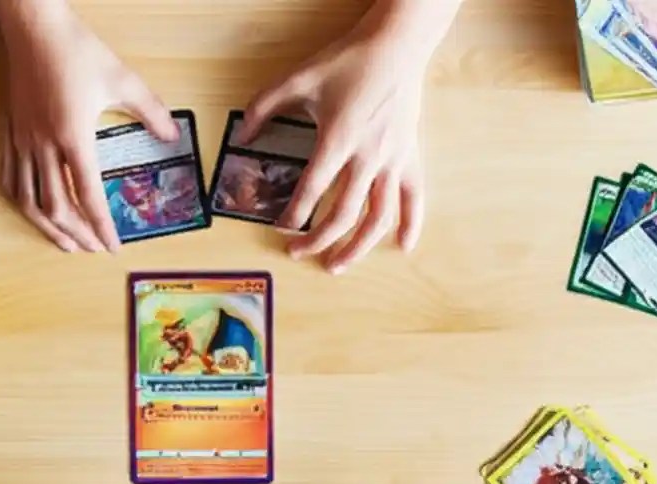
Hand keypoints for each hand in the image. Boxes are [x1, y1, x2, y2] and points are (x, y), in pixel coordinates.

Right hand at [0, 0, 178, 252]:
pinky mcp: (10, 131)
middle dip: (76, 234)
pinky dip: (21, 201)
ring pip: (27, 199)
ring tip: (64, 242)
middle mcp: (43, 144)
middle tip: (93, 249)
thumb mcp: (123, 79)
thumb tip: (172, 136)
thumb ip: (150, 111)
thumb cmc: (77, 51)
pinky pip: (8, 177)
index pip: (87, 195)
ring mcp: (22, 139)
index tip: (112, 247)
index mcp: (73, 136)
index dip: (100, 226)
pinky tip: (32, 210)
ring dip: (46, 227)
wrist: (34, 27)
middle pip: (56, 206)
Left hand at [240, 0, 461, 273]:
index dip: (293, 214)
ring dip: (357, 247)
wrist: (395, 45)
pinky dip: (411, 224)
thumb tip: (242, 135)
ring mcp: (392, 160)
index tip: (279, 227)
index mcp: (337, 140)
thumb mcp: (297, 79)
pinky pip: (414, 198)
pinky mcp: (410, 157)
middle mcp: (366, 157)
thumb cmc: (347, 60)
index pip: (311, 190)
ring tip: (338, 264)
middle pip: (342, 215)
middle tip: (297, 252)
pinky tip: (401, 246)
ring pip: (377, 217)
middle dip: (317, 240)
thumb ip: (263, 107)